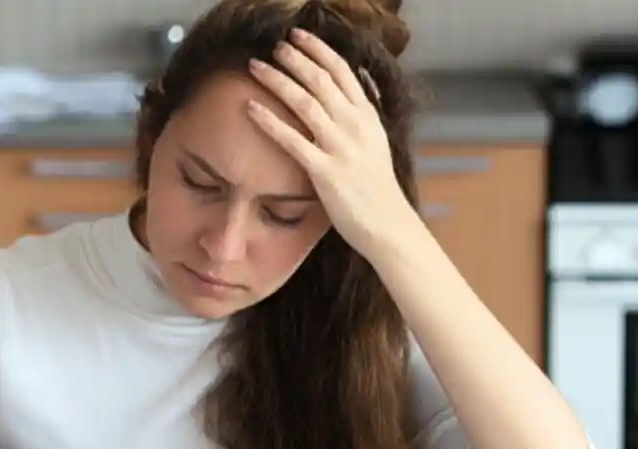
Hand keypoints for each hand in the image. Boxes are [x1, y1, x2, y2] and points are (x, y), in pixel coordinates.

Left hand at [246, 28, 426, 263]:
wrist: (388, 224)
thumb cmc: (377, 187)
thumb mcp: (377, 142)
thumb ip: (363, 113)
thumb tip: (355, 82)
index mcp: (367, 116)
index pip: (342, 71)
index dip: (318, 49)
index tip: (298, 35)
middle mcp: (355, 126)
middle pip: (320, 80)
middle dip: (294, 58)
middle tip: (272, 46)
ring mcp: (340, 147)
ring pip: (305, 102)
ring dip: (278, 80)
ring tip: (256, 66)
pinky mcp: (325, 171)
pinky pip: (291, 140)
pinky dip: (269, 120)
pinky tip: (250, 108)